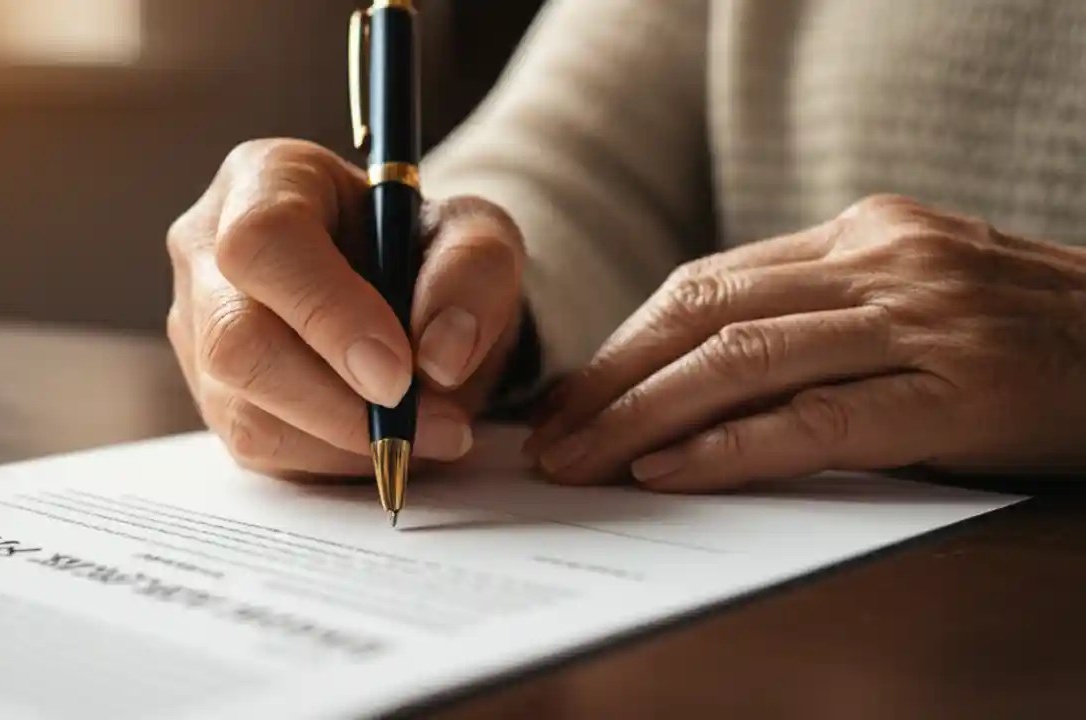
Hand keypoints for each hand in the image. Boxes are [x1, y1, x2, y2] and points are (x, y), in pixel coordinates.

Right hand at [167, 140, 524, 476]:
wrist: (405, 295)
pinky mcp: (212, 394)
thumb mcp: (477, 236)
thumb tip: (440, 356)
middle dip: (339, 401)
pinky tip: (382, 436)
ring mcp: (198, 328)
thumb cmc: (425, 250)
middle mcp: (209, 249)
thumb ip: (472, 273)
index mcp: (266, 178)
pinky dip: (333, 458)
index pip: (265, 242)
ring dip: (347, 439)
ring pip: (245, 409)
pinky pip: (258, 447)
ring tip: (427, 429)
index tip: (399, 372)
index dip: (329, 314)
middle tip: (428, 422)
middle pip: (237, 340)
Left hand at [526, 195, 1085, 489]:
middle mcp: (879, 262)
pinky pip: (815, 418)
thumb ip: (821, 319)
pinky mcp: (954, 390)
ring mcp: (918, 320)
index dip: (626, 342)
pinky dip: (732, 447)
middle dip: (611, 378)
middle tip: (551, 437)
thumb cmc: (1026, 340)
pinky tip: (670, 472)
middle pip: (704, 311)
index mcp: (861, 234)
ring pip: (742, 359)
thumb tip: (701, 378)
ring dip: (643, 414)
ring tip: (583, 463)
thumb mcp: (915, 300)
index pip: (708, 281)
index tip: (572, 393)